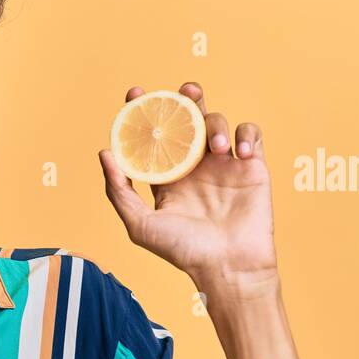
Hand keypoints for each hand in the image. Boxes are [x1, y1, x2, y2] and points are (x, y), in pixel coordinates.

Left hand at [99, 82, 276, 286]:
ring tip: (217, 149)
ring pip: (217, 122)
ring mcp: (224, 165)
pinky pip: (251, 134)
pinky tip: (239, 153)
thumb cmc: (183, 252)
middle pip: (188, 118)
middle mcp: (194, 166)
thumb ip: (119, 191)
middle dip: (185, 98)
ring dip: (216, 124)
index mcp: (167, 176)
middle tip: (185, 91)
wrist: (229, 267)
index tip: (135, 94)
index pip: (153, 136)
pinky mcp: (253, 167)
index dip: (144, 111)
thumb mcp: (140, 225)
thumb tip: (105, 153)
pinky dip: (245, 135)